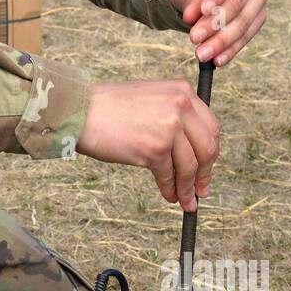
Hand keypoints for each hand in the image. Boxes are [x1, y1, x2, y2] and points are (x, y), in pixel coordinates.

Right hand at [77, 79, 219, 210]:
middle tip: (202, 189)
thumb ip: (173, 114)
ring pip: (189, 166)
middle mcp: (180, 106)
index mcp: (182, 90)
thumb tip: (189, 149)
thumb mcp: (150, 98)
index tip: (205, 167)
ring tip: (185, 200)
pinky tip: (169, 195)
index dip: (209, 152)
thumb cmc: (109, 107)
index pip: (210, 126)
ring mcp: (169, 128)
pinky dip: (170, 189)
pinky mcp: (155, 149)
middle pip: (207, 148)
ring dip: (188, 187)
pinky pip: (169, 175)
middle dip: (205, 173)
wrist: (80, 111)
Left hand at [168, 0, 266, 66]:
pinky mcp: (260, 15)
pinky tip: (217, 60)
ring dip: (222, 41)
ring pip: (244, 22)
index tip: (203, 11)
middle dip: (215, 23)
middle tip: (194, 38)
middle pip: (238, 2)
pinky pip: (248, 35)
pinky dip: (232, 49)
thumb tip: (192, 15)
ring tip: (201, 54)